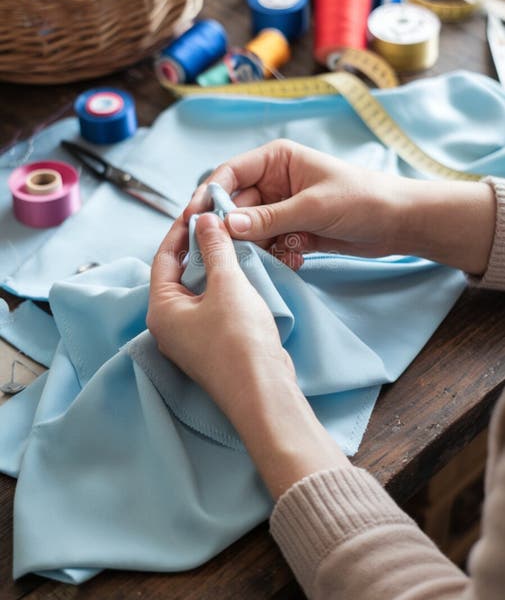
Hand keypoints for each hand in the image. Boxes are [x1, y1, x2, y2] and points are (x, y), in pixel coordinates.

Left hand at [147, 212, 296, 421]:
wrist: (263, 391)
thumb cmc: (239, 340)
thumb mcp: (227, 284)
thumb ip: (215, 248)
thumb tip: (205, 219)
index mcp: (160, 310)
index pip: (164, 258)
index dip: (181, 230)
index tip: (198, 208)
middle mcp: (169, 326)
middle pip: (178, 274)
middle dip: (199, 247)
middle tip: (218, 221)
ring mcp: (190, 339)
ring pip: (197, 291)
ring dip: (213, 266)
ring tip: (232, 242)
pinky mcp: (212, 346)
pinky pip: (212, 307)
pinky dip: (223, 287)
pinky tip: (242, 274)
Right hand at [184, 139, 495, 274]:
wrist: (399, 222)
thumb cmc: (362, 200)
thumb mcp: (313, 207)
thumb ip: (269, 218)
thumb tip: (227, 226)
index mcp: (275, 159)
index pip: (229, 174)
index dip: (210, 196)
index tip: (196, 221)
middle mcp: (273, 181)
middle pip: (236, 206)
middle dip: (236, 231)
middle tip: (232, 254)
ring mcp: (282, 207)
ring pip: (251, 230)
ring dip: (260, 247)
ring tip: (283, 253)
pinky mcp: (292, 229)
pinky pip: (269, 243)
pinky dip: (277, 254)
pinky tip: (297, 258)